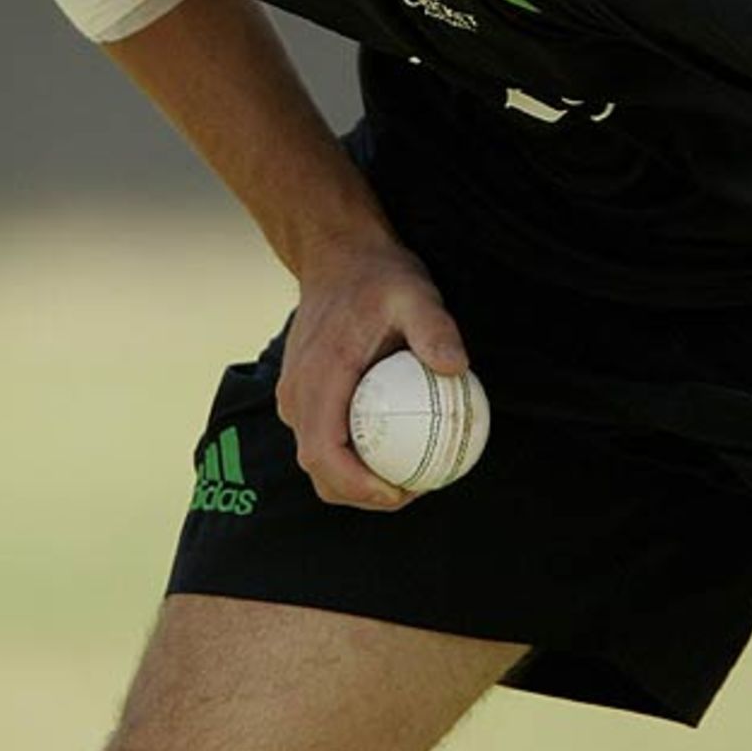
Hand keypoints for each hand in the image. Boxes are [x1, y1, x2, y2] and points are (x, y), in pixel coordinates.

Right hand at [275, 234, 468, 510]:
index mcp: (318, 377)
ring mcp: (295, 397)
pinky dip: (352, 458)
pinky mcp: (303, 395)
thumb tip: (456, 367)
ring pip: (318, 460)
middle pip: (318, 470)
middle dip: (362, 494)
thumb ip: (434, 328)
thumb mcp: (413, 294)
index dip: (358, 486)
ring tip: (408, 475)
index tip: (401, 492)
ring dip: (357, 480)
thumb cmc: (377, 276)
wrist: (338, 255)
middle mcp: (297, 394)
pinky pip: (323, 439)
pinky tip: (394, 447)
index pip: (323, 453)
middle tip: (415, 489)